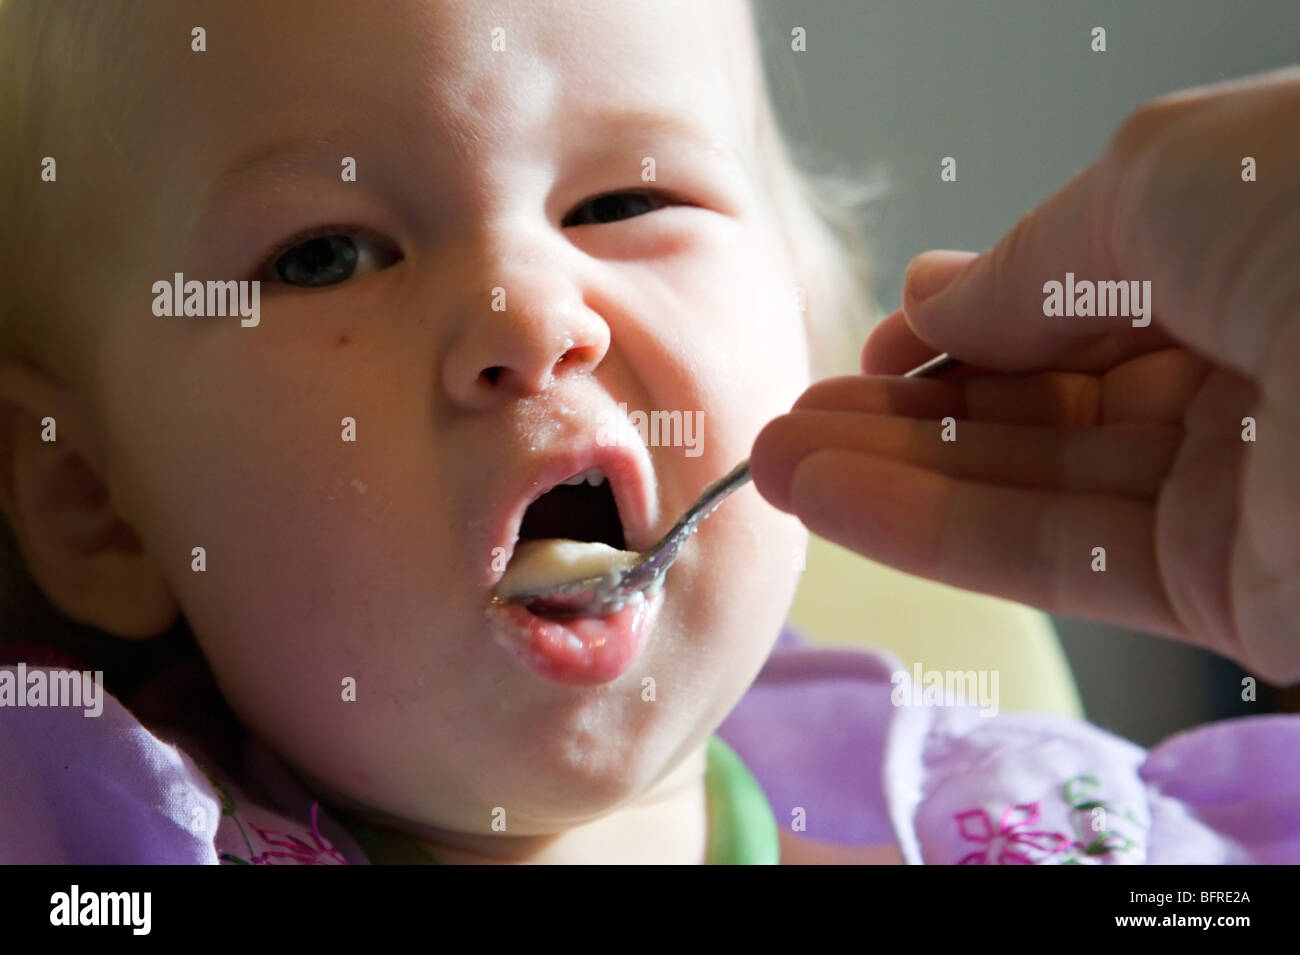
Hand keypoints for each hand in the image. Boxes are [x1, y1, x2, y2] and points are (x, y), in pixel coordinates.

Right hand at [751, 68, 1299, 682]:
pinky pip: (1064, 558)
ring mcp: (1254, 487)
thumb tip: (939, 306)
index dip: (976, 316)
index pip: (1090, 291)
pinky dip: (937, 532)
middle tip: (796, 415)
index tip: (882, 342)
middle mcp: (1263, 363)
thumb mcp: (1166, 179)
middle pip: (1049, 394)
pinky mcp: (1244, 595)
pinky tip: (837, 502)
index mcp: (1267, 240)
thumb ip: (1035, 256)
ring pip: (1040, 481)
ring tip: (779, 460)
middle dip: (910, 403)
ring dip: (895, 472)